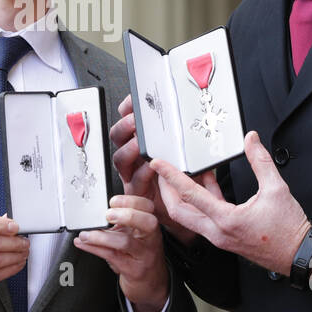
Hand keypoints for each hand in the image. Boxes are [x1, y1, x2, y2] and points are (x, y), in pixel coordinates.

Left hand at [73, 193, 168, 311]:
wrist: (151, 283)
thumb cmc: (140, 255)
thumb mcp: (135, 235)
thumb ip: (121, 221)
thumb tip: (95, 210)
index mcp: (150, 226)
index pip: (147, 207)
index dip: (131, 201)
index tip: (113, 201)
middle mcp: (151, 239)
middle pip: (147, 222)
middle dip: (127, 215)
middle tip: (108, 215)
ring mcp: (144, 255)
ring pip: (125, 242)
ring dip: (101, 237)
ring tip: (85, 235)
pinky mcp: (134, 270)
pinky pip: (112, 257)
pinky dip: (94, 249)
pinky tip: (82, 244)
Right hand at [109, 94, 197, 245]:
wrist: (183, 211)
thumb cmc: (183, 180)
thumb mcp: (187, 153)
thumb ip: (185, 140)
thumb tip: (195, 119)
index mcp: (142, 142)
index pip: (128, 120)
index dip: (127, 109)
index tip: (133, 100)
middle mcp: (134, 156)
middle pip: (117, 136)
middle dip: (124, 126)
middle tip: (135, 121)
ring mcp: (132, 174)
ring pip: (120, 158)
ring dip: (130, 148)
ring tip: (140, 143)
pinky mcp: (136, 191)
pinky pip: (134, 180)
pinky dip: (142, 172)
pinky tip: (151, 166)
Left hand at [151, 130, 310, 272]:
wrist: (298, 255)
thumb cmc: (288, 229)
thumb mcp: (276, 189)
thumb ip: (261, 161)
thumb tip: (251, 140)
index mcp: (226, 220)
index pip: (189, 195)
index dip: (170, 177)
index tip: (157, 164)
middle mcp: (217, 231)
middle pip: (178, 211)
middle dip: (165, 190)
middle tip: (160, 171)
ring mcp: (219, 236)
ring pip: (189, 216)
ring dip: (182, 195)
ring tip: (184, 172)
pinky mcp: (224, 236)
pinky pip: (203, 217)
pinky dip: (200, 200)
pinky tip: (207, 182)